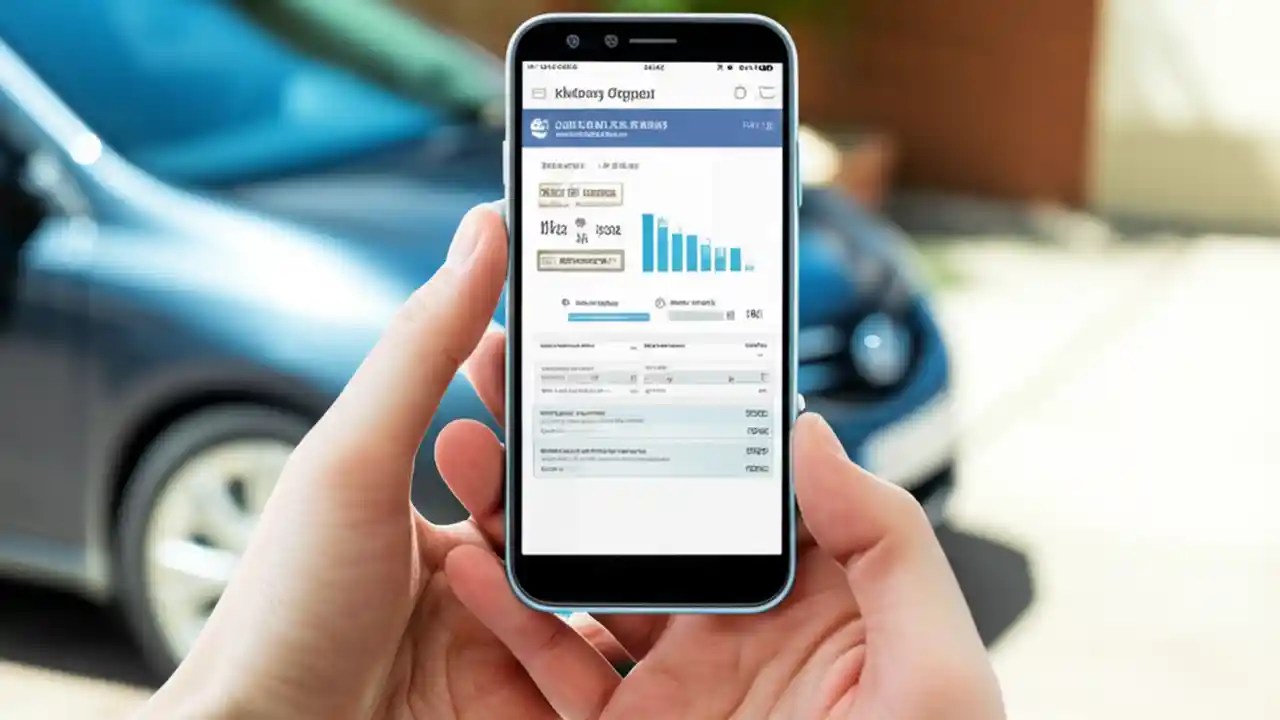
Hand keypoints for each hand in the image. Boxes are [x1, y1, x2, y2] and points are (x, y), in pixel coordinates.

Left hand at [140, 204, 618, 718]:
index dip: (551, 393)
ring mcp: (508, 636)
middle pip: (571, 507)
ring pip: (600, 582)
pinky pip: (601, 664)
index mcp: (432, 502)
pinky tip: (629, 610)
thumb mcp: (354, 457)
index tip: (593, 341)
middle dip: (603, 475)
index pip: (516, 434)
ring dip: (614, 557)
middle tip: (633, 435)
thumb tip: (482, 230)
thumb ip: (422, 348)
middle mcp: (477, 566)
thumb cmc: (285, 608)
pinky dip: (617, 638)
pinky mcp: (535, 699)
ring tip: (617, 533)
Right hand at [446, 337, 1004, 718]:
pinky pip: (558, 667)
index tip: (632, 350)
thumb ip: (889, 545)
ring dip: (530, 518)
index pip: (743, 479)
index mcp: (819, 592)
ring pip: (588, 580)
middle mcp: (739, 624)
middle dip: (583, 447)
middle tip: (525, 379)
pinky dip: (512, 616)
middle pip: (647, 514)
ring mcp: (678, 677)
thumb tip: (809, 435)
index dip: (689, 411)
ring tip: (479, 453)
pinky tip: (478, 564)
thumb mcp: (935, 668)